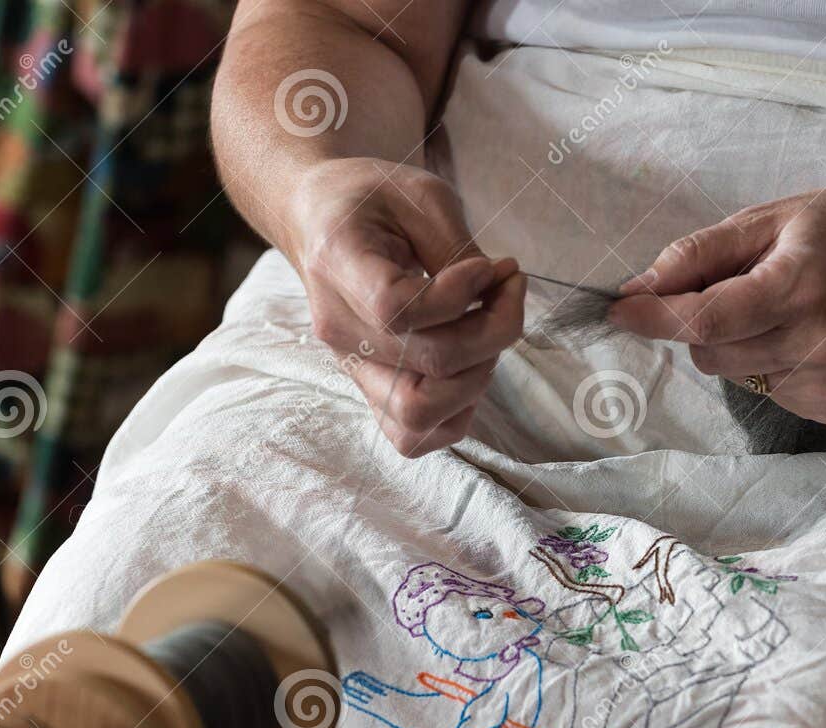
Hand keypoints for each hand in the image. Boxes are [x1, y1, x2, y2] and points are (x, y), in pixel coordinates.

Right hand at [288, 158, 524, 454]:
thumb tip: (493, 294)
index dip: (458, 296)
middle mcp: (339, 326)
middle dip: (493, 331)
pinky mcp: (367, 387)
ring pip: (418, 416)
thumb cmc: (372, 199)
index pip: (396, 310)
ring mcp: (350, 365)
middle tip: (508, 288)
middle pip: (428, 365)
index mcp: (339, 263)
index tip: (488, 267)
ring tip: (486, 332)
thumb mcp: (421, 195)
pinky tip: (471, 364)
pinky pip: (412, 435)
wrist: (318, 218)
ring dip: (476, 379)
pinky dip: (456, 412)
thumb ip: (457, 248)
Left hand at [608, 187, 825, 423]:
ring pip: (730, 372)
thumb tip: (638, 287)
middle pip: (708, 350)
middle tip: (745, 284)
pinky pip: (761, 389)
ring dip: (734, 342)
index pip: (705, 318)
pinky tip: (807, 336)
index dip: (654, 317)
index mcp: (802, 283)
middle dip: (702, 320)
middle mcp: (817, 341)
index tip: (617, 308)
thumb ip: (703, 253)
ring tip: (784, 307)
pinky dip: (766, 362)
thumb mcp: (778, 217)